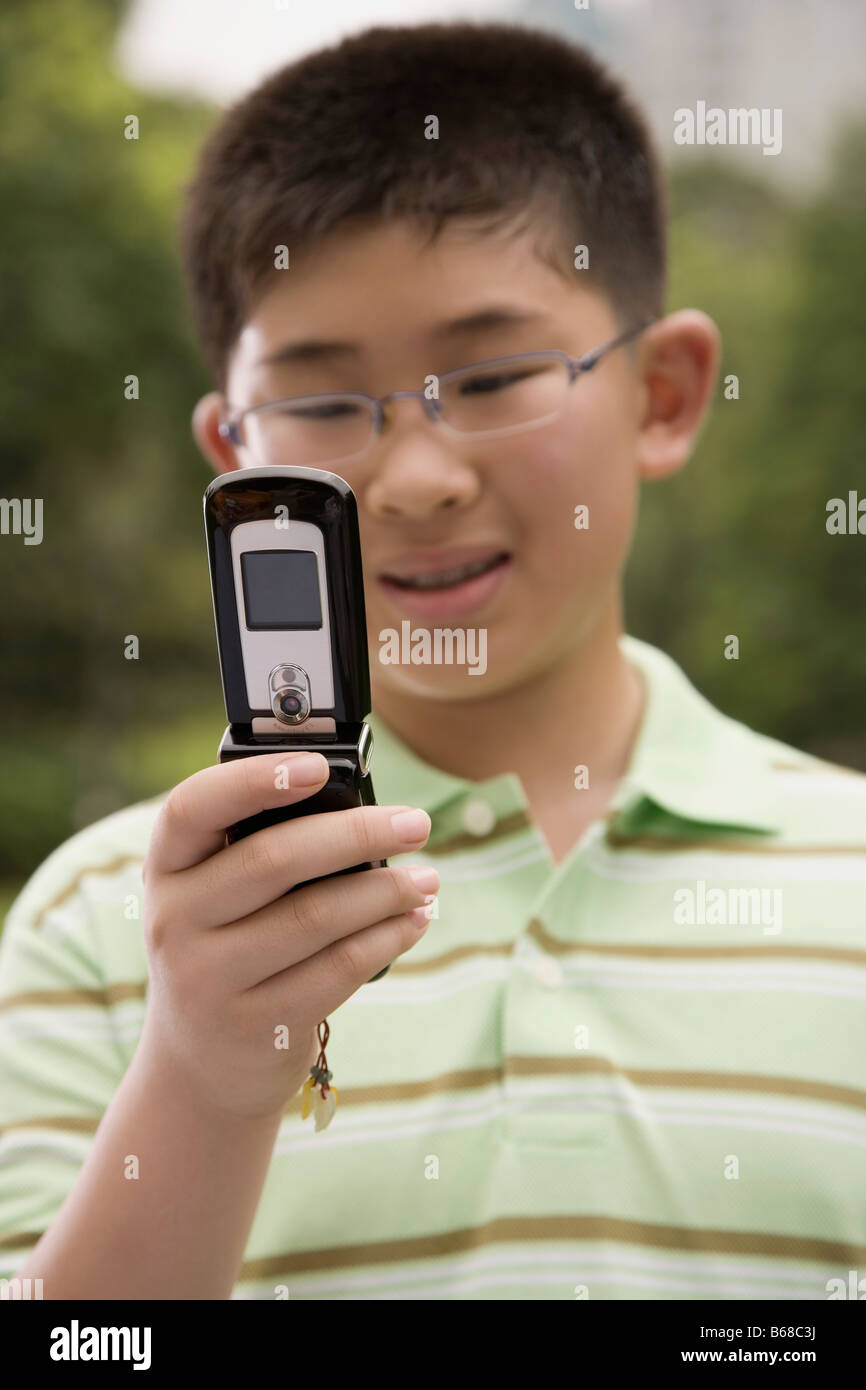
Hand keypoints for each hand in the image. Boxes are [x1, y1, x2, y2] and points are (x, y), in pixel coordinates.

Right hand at [138, 751, 437, 1117]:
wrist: (201, 1066)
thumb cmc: (227, 949)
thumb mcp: (215, 897)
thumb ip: (260, 850)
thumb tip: (363, 814)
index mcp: (167, 869)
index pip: (192, 808)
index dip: (253, 781)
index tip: (316, 766)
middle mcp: (175, 921)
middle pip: (273, 859)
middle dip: (357, 834)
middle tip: (415, 823)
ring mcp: (210, 979)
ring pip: (316, 916)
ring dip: (385, 891)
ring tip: (426, 879)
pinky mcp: (257, 1025)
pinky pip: (338, 969)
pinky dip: (387, 937)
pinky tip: (412, 921)